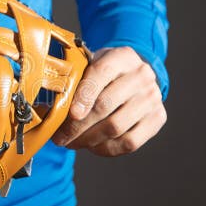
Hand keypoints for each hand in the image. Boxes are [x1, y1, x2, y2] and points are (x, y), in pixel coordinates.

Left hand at [52, 46, 166, 155]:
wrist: (136, 74)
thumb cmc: (105, 72)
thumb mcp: (91, 64)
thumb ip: (75, 80)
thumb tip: (48, 108)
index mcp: (122, 57)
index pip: (101, 74)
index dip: (83, 96)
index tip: (71, 115)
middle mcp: (142, 75)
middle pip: (106, 105)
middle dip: (78, 126)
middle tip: (60, 137)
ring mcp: (152, 98)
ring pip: (116, 127)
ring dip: (89, 140)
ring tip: (72, 143)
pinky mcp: (157, 118)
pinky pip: (129, 142)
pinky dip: (107, 149)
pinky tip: (92, 146)